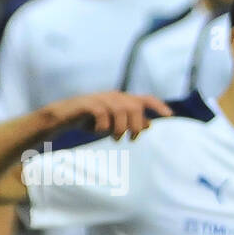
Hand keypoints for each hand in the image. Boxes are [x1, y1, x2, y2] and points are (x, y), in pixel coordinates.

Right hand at [47, 92, 171, 140]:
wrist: (62, 118)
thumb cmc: (90, 121)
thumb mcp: (114, 123)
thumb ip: (131, 122)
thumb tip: (149, 124)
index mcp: (121, 99)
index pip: (145, 99)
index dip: (158, 106)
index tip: (170, 116)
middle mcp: (113, 95)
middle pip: (135, 107)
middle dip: (136, 125)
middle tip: (131, 139)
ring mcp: (99, 98)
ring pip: (120, 110)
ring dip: (120, 128)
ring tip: (115, 138)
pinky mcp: (86, 104)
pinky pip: (102, 113)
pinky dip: (104, 125)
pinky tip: (101, 132)